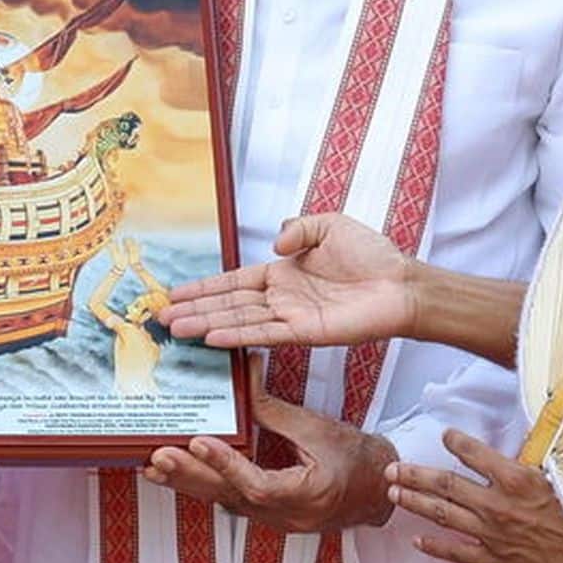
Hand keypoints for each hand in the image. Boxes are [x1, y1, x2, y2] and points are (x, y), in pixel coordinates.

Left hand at [143, 395, 392, 535]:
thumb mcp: (319, 430)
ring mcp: (272, 519)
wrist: (376, 491)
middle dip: (190, 476)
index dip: (226, 464)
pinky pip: (227, 499)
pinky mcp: (264, 514)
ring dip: (187, 482)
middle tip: (158, 456)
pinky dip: (201, 484)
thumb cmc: (357, 461)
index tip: (200, 443)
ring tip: (151, 465)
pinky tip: (173, 473)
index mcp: (306, 495)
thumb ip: (276, 410)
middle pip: (229, 497)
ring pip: (223, 500)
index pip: (258, 485)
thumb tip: (244, 376)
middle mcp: (284, 515)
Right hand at [160, 215, 415, 351]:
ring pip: (239, 321)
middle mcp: (281, 297)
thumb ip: (299, 229)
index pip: (234, 282)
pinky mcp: (305, 333)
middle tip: (161, 318)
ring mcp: (290, 317)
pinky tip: (213, 337)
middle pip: (229, 304)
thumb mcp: (330, 224)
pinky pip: (264, 334)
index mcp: (283, 273)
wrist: (401, 284)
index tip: (174, 294)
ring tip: (176, 329)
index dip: (204, 288)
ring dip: (207, 325)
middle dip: (194, 310)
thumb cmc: (373, 256)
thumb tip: (274, 243)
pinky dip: (238, 336)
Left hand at [387, 430, 562, 562]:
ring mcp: (494, 534)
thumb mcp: (562, 477)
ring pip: (445, 515)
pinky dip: (435, 547)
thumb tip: (526, 438)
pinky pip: (458, 552)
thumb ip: (534, 461)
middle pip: (447, 486)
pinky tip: (417, 541)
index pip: (476, 454)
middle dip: (415, 476)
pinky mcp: (496, 559)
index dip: (456, 443)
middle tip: (392, 469)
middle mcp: (499, 505)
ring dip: (416, 503)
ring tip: (393, 494)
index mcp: (517, 479)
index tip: (444, 435)